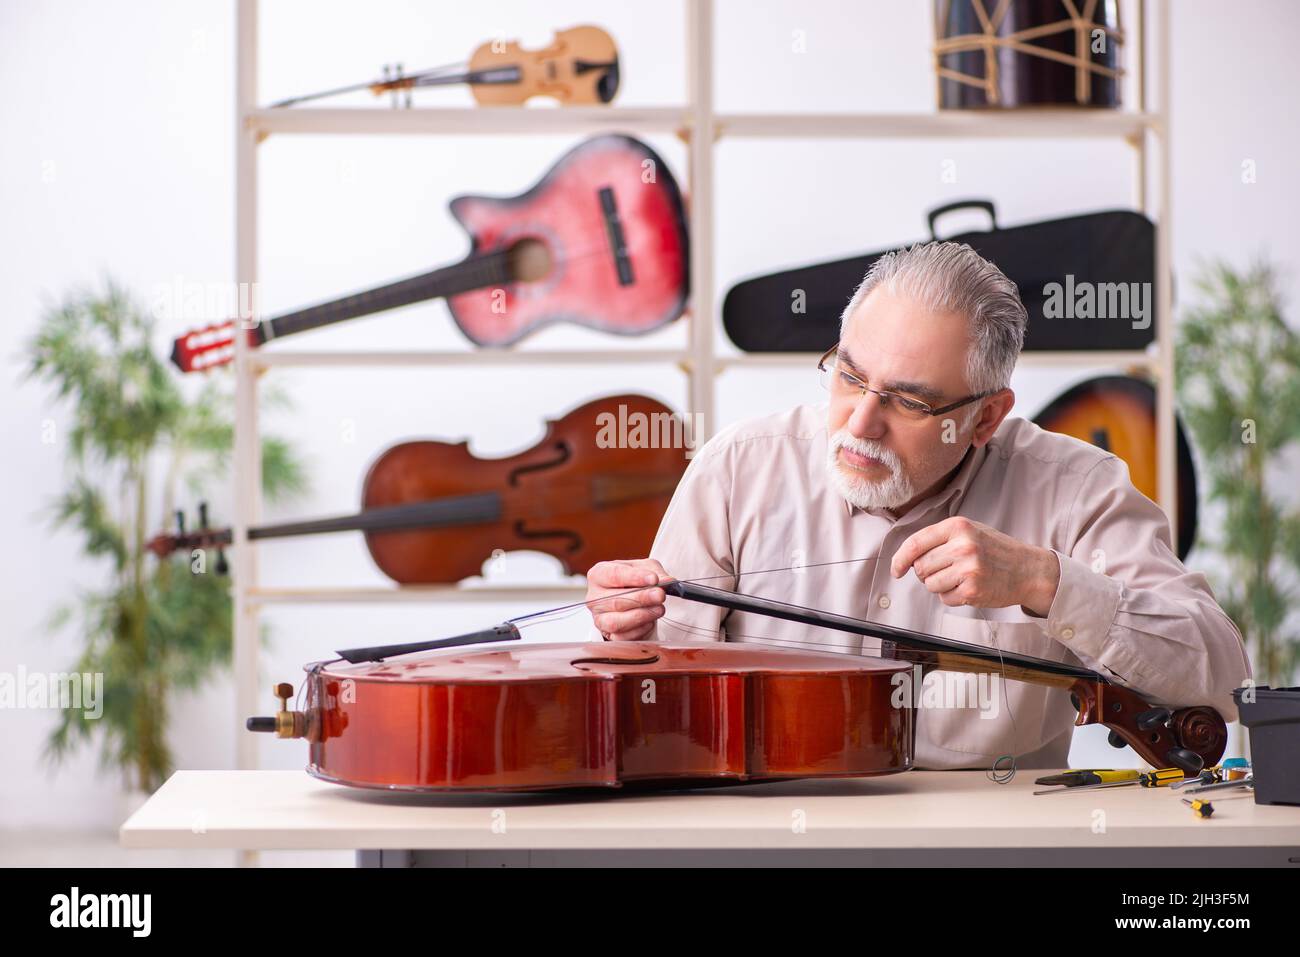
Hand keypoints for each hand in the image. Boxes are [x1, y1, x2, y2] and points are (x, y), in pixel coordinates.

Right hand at [586, 559, 670, 640]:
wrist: (631, 598)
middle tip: (660, 595)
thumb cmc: (635, 580)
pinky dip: (639, 629)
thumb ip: (656, 572)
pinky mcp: (608, 635)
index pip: (614, 575)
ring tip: (659, 609)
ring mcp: (599, 618)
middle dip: (641, 598)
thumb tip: (668, 582)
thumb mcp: (646, 568)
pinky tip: (650, 621)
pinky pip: (622, 637)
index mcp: (599, 574)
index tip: (654, 579)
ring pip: (616, 622)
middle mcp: (594, 597)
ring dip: (641, 616)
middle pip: (616, 600)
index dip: (635, 577)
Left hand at [889, 517, 1059, 616]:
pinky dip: (952, 597)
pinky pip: (944, 599)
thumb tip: (906, 557)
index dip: (900, 559)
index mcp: (958, 526)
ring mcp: (968, 569)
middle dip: (927, 573)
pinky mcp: (972, 590)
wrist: (1028, 570)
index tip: (896, 570)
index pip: (915, 543)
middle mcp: (962, 546)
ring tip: (961, 578)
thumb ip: (939, 539)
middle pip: (920, 567)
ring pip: (930, 585)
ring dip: (940, 586)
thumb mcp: (969, 532)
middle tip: (949, 570)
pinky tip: (969, 588)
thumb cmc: (996, 550)